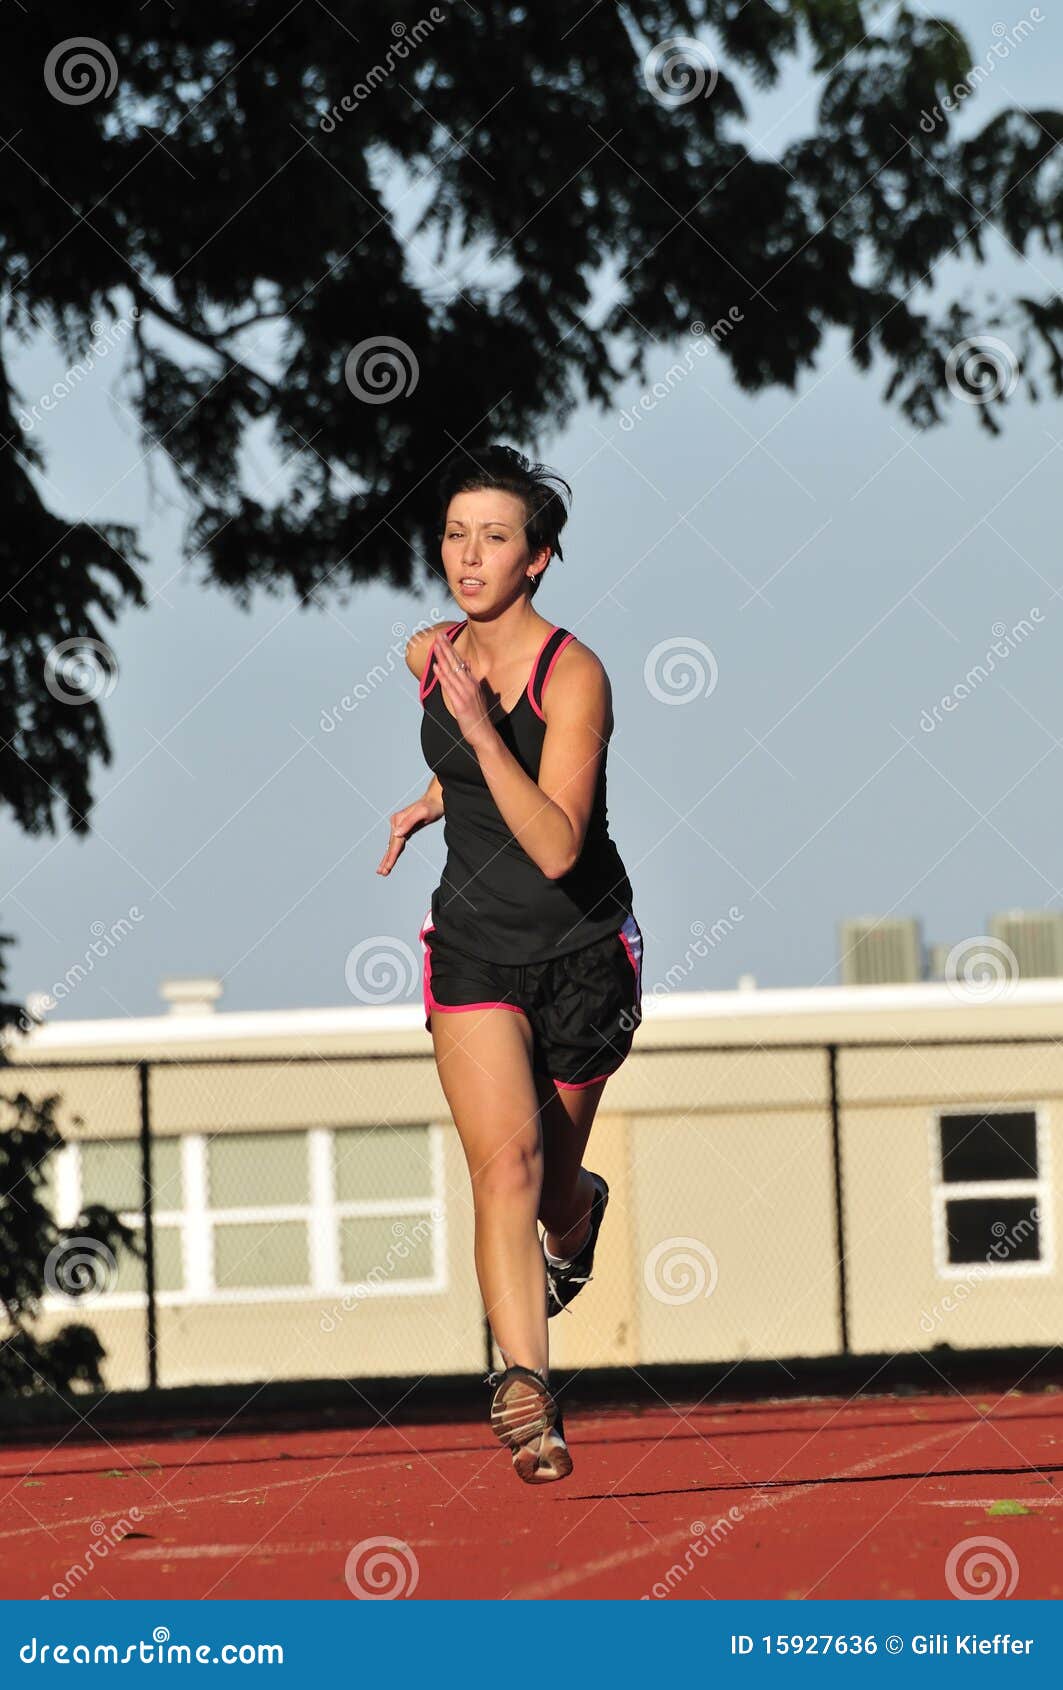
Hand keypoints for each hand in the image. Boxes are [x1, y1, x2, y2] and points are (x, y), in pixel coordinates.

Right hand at [376, 793, 442, 875]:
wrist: (436, 799)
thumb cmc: (431, 806)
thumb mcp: (422, 812)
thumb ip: (409, 822)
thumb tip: (396, 834)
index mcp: (398, 820)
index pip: (395, 842)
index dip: (391, 856)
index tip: (387, 867)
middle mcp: (397, 823)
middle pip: (392, 845)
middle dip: (387, 860)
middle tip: (382, 873)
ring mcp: (400, 826)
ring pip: (393, 845)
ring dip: (388, 857)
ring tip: (383, 870)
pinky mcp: (405, 829)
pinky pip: (398, 843)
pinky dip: (394, 852)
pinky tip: (390, 858)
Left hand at [432, 632, 495, 749]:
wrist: (484, 734)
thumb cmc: (478, 716)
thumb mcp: (476, 694)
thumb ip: (470, 678)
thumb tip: (466, 663)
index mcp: (473, 682)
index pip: (460, 662)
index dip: (451, 649)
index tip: (444, 637)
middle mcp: (470, 685)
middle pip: (456, 663)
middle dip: (446, 648)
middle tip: (439, 635)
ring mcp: (465, 693)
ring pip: (452, 672)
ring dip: (443, 658)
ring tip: (436, 645)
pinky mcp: (460, 703)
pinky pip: (449, 687)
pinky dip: (442, 676)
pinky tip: (437, 667)